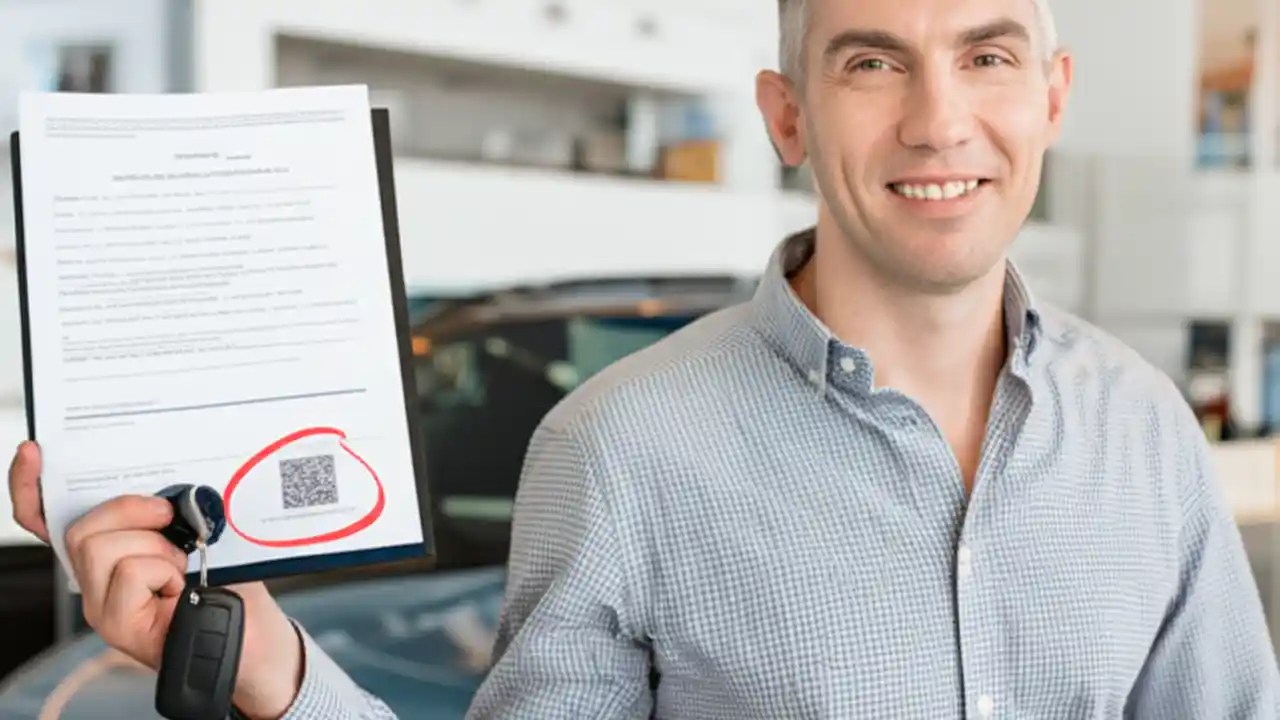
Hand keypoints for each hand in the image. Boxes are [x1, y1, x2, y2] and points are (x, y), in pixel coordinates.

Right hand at [9, 441, 305, 718]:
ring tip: (180, 569)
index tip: (33, 452)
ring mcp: (102, 606)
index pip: (50, 521)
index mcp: (109, 553)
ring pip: (101, 548)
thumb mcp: (200, 535)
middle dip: (130, 511)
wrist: (255, 640)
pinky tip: (179, 589)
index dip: (30, 487)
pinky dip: (163, 571)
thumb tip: (170, 490)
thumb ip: (173, 512)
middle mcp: (95, 581)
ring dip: (155, 547)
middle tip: (171, 524)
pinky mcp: (117, 625)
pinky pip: (130, 572)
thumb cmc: (227, 585)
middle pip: (81, 530)